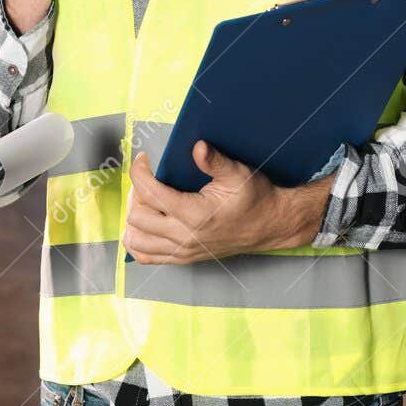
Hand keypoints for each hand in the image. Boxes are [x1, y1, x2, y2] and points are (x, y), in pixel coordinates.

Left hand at [121, 142, 331, 263]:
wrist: (271, 225)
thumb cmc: (255, 198)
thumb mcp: (238, 174)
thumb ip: (215, 161)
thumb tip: (197, 147)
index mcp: (195, 214)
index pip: (149, 193)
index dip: (139, 172)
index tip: (144, 160)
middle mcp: (185, 237)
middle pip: (137, 217)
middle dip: (136, 193)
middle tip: (148, 179)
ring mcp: (183, 251)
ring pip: (136, 240)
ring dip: (134, 218)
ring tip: (146, 201)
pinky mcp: (183, 258)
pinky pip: (145, 257)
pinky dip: (137, 240)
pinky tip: (145, 223)